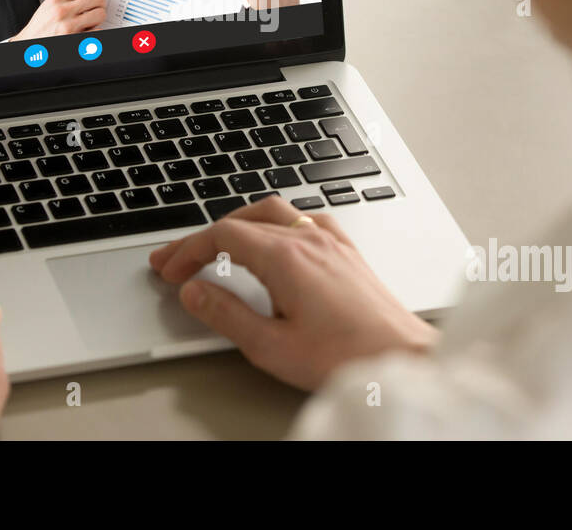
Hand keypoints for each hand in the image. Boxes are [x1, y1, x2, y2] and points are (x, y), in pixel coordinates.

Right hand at [11, 0, 122, 40]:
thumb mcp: (51, 5)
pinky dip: (94, 31)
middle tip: (92, 8)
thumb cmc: (40, 27)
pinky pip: (97, 30)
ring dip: (98, 17)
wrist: (29, 46)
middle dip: (99, 2)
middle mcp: (62, 10)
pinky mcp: (74, 38)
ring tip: (86, 22)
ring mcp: (69, 25)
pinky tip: (83, 32)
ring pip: (100, 13)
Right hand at [148, 197, 438, 390]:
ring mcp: (331, 241)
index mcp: (286, 257)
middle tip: (180, 258)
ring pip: (274, 212)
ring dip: (239, 224)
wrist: (402, 359)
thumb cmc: (346, 357)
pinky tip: (274, 242)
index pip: (222, 235)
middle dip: (205, 236)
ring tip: (217, 245)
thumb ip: (226, 314)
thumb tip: (194, 291)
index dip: (188, 250)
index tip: (169, 269)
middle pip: (243, 219)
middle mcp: (309, 239)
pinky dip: (275, 224)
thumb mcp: (270, 346)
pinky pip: (303, 219)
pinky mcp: (347, 252)